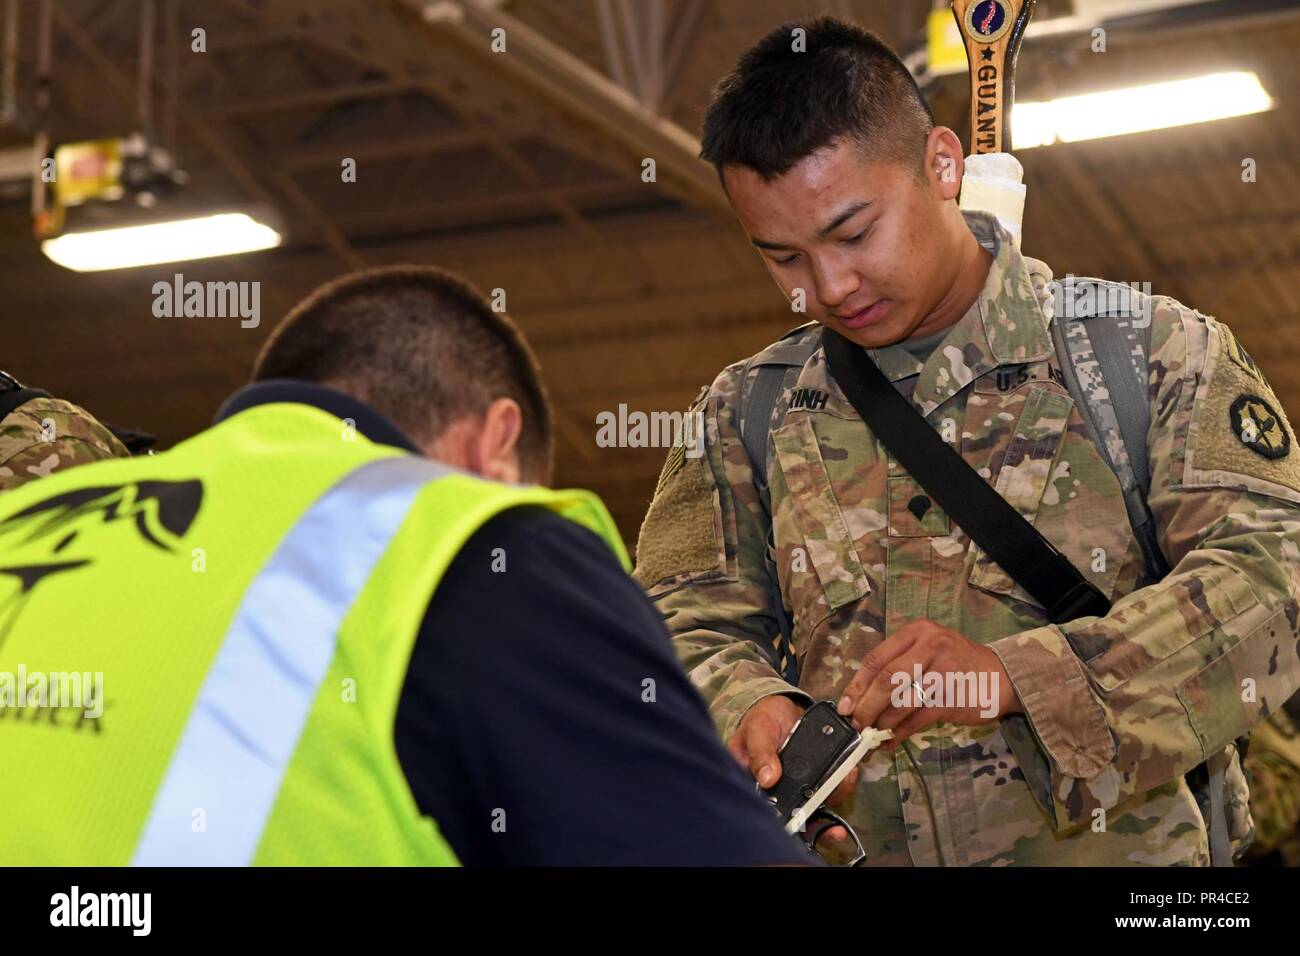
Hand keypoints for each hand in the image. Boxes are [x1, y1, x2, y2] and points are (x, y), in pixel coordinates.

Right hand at [728, 695, 858, 840]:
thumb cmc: (761, 720)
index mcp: (759, 787)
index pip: (772, 813)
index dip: (788, 826)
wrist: (781, 705)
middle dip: (820, 827)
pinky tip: (849, 771)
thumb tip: (768, 779)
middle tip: (836, 832)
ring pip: (820, 803)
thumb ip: (761, 752)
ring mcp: (801, 785)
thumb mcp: (756, 730)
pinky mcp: (818, 774)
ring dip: (836, 796)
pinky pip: (832, 784)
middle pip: (799, 817)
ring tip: (846, 779)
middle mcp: (781, 791)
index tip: (804, 828)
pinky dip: (843, 781)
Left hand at [835, 619, 1020, 751]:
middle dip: (866, 705)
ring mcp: (941, 672)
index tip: (845, 705)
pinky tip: (891, 741)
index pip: (877, 658)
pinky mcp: (950, 698)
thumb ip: (900, 663)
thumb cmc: (958, 664)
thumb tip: (862, 695)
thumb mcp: (929, 649)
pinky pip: (916, 719)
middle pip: (886, 680)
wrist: (1001, 678)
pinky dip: (900, 733)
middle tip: (855, 724)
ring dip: (881, 722)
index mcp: (917, 631)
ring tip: (871, 734)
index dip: (856, 684)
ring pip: (900, 701)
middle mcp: (929, 646)